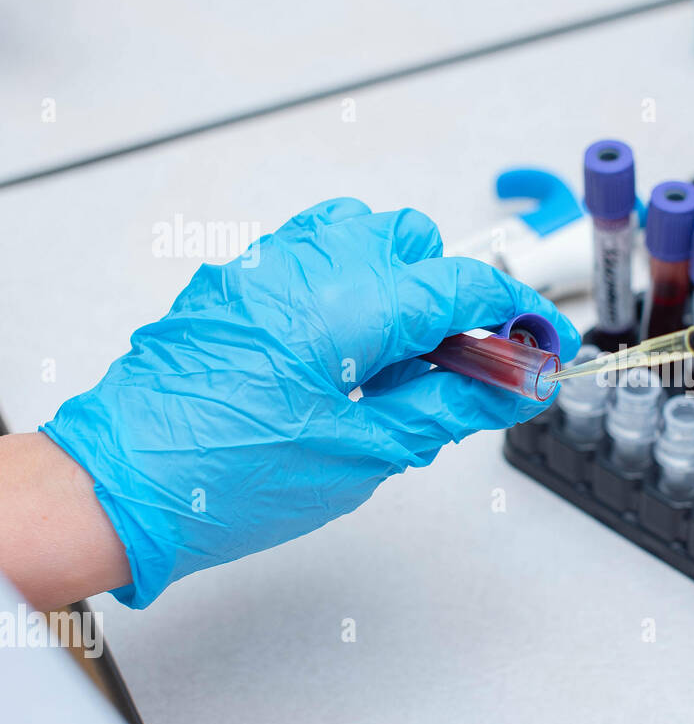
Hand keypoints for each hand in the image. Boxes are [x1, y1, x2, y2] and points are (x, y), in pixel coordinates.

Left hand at [40, 198, 580, 607]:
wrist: (119, 488)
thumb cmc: (226, 477)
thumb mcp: (367, 451)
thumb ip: (452, 407)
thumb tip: (518, 388)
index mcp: (350, 302)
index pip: (466, 285)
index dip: (520, 316)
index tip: (544, 345)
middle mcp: (308, 263)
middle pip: (418, 243)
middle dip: (454, 296)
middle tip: (461, 368)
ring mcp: (266, 264)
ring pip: (366, 235)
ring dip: (401, 282)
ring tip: (395, 360)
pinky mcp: (238, 281)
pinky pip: (315, 253)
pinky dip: (352, 284)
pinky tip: (344, 351)